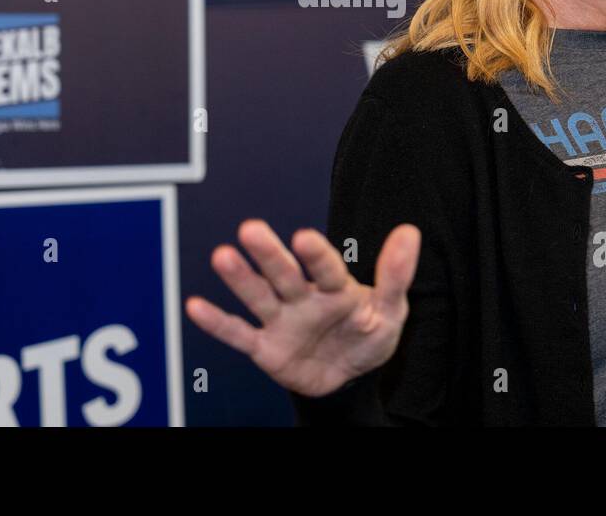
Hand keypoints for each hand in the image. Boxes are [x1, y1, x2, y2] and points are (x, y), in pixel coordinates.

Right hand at [184, 218, 420, 396]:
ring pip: (259, 296)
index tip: (303, 237)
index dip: (316, 254)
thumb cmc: (368, 334)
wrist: (348, 378)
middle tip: (251, 228)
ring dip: (240, 279)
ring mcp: (282, 320)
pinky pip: (239, 334)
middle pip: (285, 274)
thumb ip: (396, 275)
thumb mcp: (391, 310)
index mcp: (335, 287)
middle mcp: (303, 297)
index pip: (326, 268)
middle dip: (269, 255)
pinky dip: (218, 323)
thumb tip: (410, 231)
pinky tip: (195, 306)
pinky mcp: (265, 347)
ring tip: (221, 256)